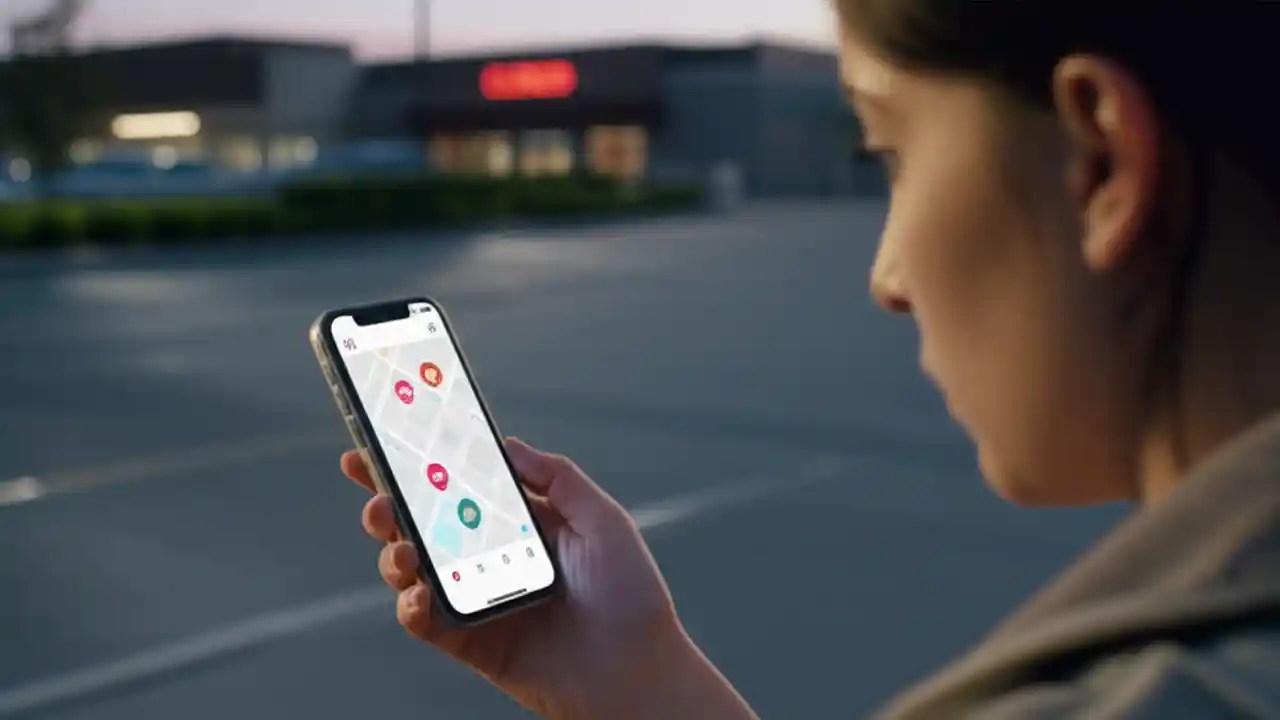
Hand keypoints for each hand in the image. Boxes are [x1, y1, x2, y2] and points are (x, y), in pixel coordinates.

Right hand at [340, 438, 754, 719]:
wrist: (636, 673)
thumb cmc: (631, 596)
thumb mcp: (603, 520)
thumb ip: (558, 478)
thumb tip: (507, 445)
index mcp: (520, 524)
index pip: (461, 487)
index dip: (422, 465)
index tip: (385, 439)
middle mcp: (491, 558)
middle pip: (423, 523)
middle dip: (387, 502)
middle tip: (376, 493)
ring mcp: (476, 598)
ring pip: (412, 569)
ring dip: (393, 552)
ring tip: (400, 545)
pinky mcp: (470, 641)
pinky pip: (424, 621)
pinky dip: (410, 605)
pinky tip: (418, 593)